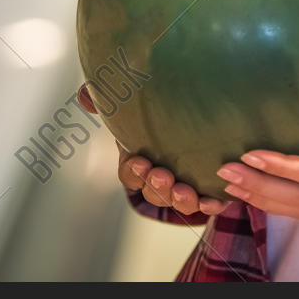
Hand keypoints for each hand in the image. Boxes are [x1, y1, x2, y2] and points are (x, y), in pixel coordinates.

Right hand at [75, 83, 231, 216]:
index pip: (130, 174)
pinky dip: (210, 204)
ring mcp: (183, 184)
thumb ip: (110, 100)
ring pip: (178, 201)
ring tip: (188, 191)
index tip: (140, 161)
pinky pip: (207, 202)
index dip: (134, 172)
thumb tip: (83, 95)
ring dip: (181, 199)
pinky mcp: (208, 188)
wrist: (202, 115)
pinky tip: (215, 200)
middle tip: (163, 175)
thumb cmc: (160, 112)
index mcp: (140, 159)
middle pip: (153, 192)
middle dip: (157, 188)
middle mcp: (160, 176)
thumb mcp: (136, 104)